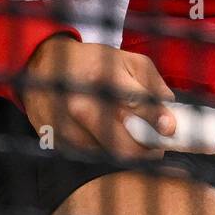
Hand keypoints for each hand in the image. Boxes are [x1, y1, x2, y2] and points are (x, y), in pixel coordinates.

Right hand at [19, 35, 176, 158]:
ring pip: (110, 154)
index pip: (136, 105)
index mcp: (102, 78)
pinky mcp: (61, 141)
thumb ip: (151, 82)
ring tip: (135, 138)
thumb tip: (169, 108)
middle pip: (124, 144)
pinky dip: (108, 149)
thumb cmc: (91, 61)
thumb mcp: (125, 59)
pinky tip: (109, 135)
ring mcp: (70, 126)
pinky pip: (94, 155)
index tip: (170, 128)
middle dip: (147, 149)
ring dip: (129, 151)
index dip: (157, 119)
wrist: (44, 66)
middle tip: (158, 145)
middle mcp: (82, 105)